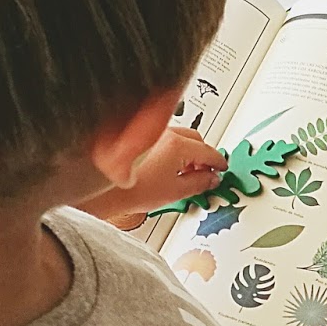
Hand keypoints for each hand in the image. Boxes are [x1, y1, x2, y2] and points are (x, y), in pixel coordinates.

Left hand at [80, 127, 225, 221]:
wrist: (104, 191)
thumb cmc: (132, 190)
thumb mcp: (175, 192)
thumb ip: (200, 183)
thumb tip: (212, 179)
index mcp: (177, 145)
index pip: (208, 150)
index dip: (219, 162)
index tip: (222, 169)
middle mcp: (165, 133)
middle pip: (196, 139)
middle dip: (203, 155)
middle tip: (206, 172)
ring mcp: (153, 133)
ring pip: (181, 137)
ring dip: (188, 151)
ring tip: (186, 172)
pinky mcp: (141, 138)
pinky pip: (166, 138)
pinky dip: (173, 149)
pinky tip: (170, 166)